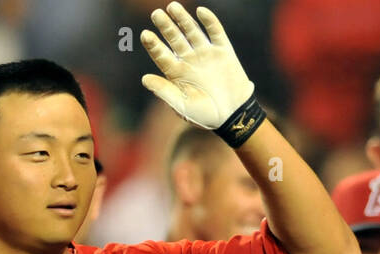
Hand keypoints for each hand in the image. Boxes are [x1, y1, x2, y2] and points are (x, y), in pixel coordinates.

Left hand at [140, 3, 254, 129]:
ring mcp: (206, 54)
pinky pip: (215, 32)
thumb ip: (164, 91)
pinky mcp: (223, 51)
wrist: (234, 116)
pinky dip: (209, 21)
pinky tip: (201, 12)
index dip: (153, 45)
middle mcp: (189, 60)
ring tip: (172, 7)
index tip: (145, 35)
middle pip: (174, 38)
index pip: (161, 55)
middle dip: (165, 26)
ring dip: (183, 19)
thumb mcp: (183, 106)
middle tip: (156, 14)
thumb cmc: (206, 115)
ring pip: (192, 31)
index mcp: (177, 73)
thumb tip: (144, 79)